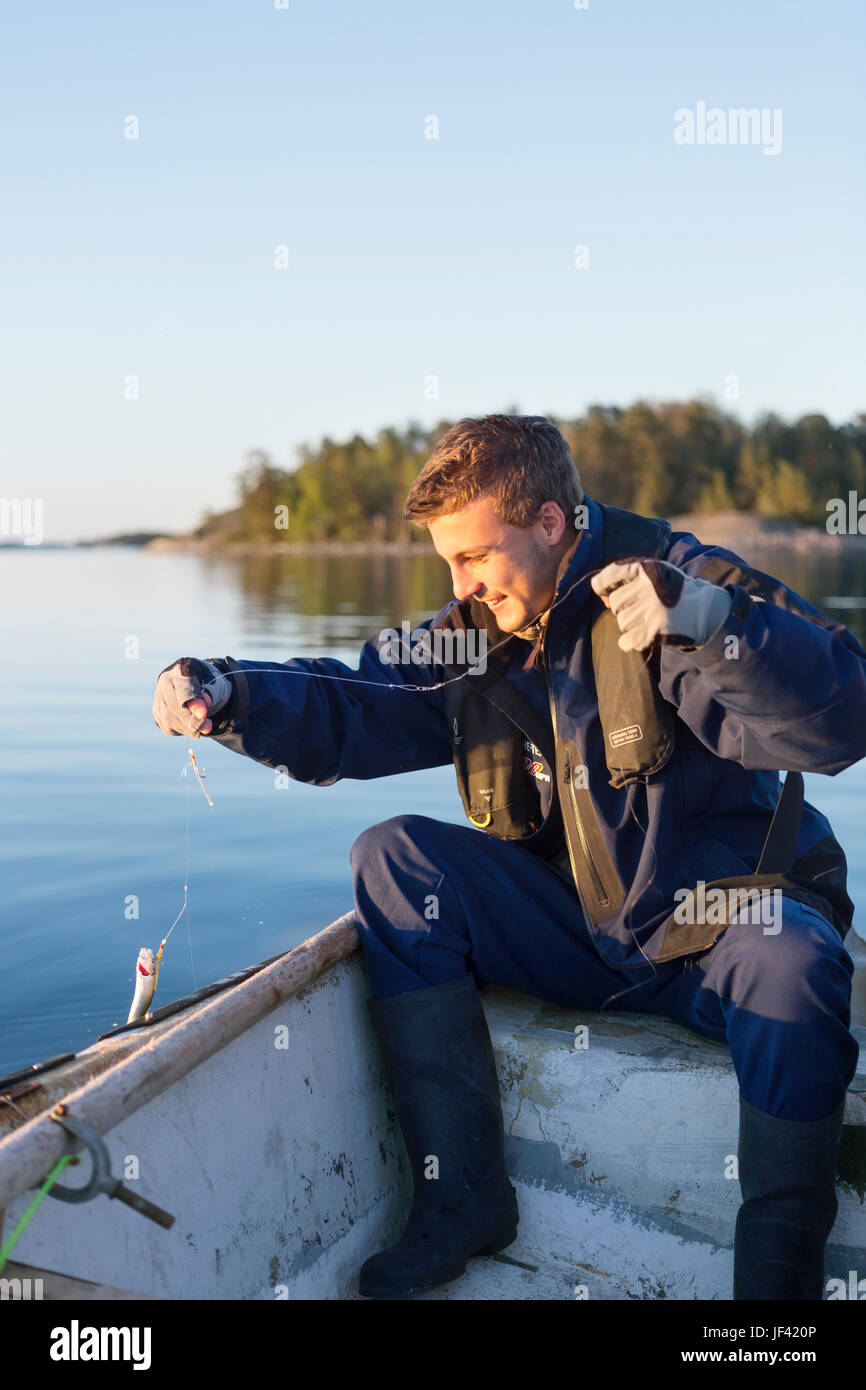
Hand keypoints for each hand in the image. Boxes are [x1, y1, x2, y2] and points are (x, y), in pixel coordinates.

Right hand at [152, 658, 232, 736]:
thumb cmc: (210, 682)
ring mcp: (158, 696)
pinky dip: (182, 730)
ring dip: (188, 727)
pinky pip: (167, 727)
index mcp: (182, 667)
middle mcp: (165, 680)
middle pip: (173, 704)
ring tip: (205, 726)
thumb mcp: (217, 684)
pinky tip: (192, 726)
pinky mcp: (157, 712)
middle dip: (191, 719)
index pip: (183, 685)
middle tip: (208, 726)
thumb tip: (205, 706)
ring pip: (169, 718)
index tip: (203, 714)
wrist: (201, 685)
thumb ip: (212, 693)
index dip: (193, 701)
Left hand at [590, 558, 732, 652]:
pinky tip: (645, 636)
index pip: (609, 576)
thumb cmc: (675, 592)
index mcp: (648, 568)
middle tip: (645, 608)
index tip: (605, 591)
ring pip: (621, 623)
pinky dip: (631, 642)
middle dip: (626, 608)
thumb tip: (602, 600)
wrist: (707, 610)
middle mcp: (649, 588)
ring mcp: (652, 610)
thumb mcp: (655, 576)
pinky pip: (626, 642)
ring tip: (651, 620)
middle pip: (615, 603)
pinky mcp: (655, 632)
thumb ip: (627, 583)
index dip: (603, 585)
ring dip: (631, 625)